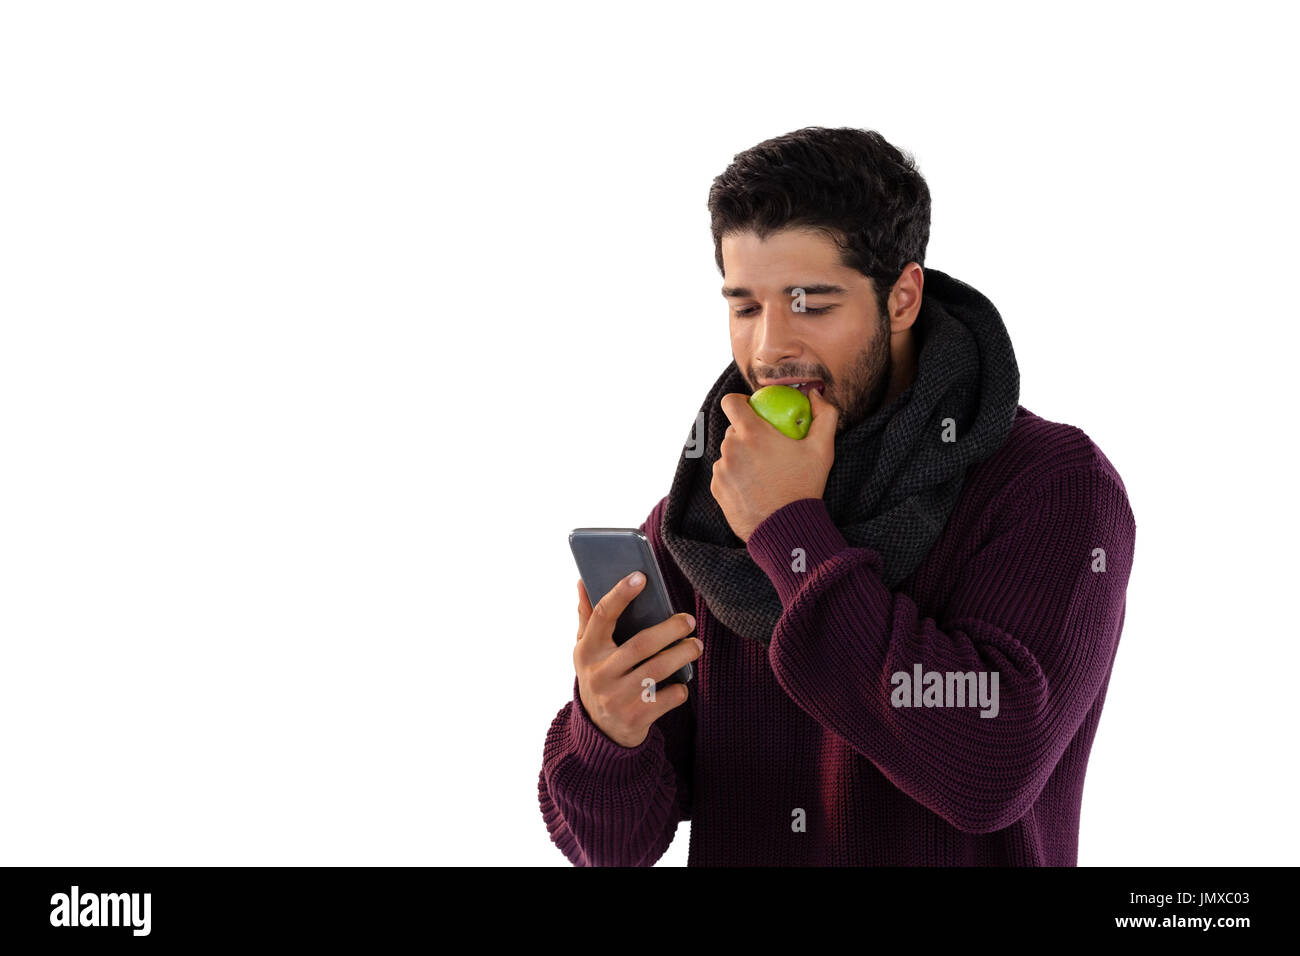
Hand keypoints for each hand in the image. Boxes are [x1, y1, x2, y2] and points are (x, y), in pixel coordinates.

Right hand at [573, 573, 702, 748]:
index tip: (641, 576)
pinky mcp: (635, 718)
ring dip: (682, 655)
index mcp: (587, 651)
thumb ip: (587, 617)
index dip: (621, 594)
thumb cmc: (599, 677)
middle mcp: (599, 674)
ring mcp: (616, 698)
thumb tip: (582, 582)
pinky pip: (666, 698)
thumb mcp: (586, 651)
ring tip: (696, 645)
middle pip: (641, 645)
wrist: (600, 731)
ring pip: (657, 671)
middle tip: (689, 620)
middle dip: (670, 630)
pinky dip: (679, 689)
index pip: (603, 616)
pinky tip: (682, 682)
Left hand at [710, 386, 837, 541]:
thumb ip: (824, 415)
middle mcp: (730, 448)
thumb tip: (814, 394)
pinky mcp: (716, 489)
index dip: (740, 402)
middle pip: (733, 430)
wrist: (785, 529)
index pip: (731, 402)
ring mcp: (721, 470)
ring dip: (742, 457)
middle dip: (748, 434)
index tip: (753, 410)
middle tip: (768, 449)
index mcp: (751, 433)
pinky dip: (736, 476)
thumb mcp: (822, 450)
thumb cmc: (804, 487)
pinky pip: (724, 474)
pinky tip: (755, 488)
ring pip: (728, 453)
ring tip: (764, 473)